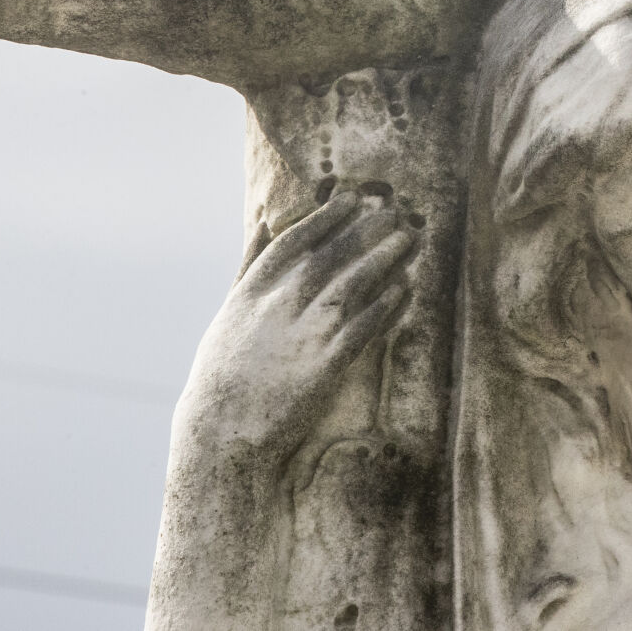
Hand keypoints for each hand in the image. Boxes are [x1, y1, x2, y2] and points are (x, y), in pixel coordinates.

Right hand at [173, 191, 414, 464]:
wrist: (223, 434)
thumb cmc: (222, 374)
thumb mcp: (229, 312)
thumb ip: (250, 265)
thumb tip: (264, 222)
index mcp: (252, 292)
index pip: (295, 241)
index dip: (326, 217)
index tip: (350, 198)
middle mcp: (278, 306)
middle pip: (330, 256)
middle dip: (365, 230)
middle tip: (392, 210)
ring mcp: (303, 335)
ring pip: (352, 284)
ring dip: (384, 259)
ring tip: (409, 239)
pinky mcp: (326, 365)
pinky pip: (364, 326)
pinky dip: (386, 305)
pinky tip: (404, 289)